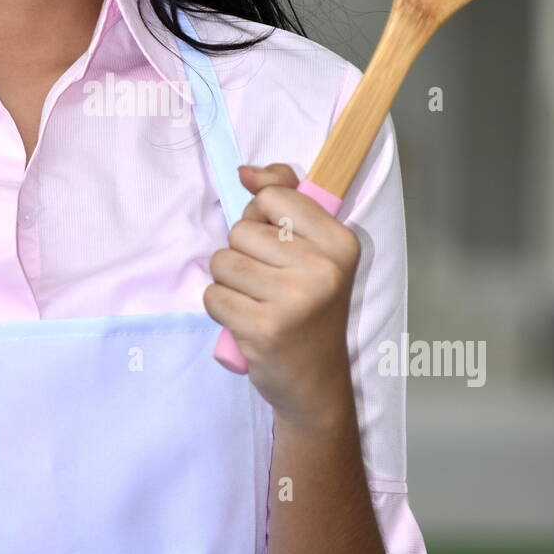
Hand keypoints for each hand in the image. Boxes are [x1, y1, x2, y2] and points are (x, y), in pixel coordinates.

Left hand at [204, 162, 360, 427]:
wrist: (316, 381)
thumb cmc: (308, 307)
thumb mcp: (311, 249)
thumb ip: (283, 198)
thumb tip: (245, 172)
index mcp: (340, 242)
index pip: (273, 197)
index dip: (264, 220)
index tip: (282, 249)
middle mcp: (322, 268)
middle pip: (241, 230)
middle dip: (244, 255)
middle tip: (270, 284)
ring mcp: (295, 300)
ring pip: (222, 262)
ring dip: (230, 282)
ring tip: (258, 302)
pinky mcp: (264, 328)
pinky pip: (213, 296)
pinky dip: (222, 308)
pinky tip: (248, 321)